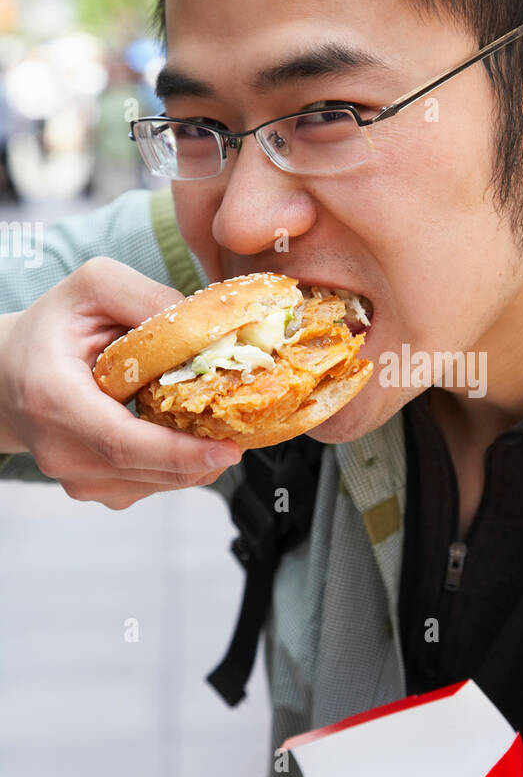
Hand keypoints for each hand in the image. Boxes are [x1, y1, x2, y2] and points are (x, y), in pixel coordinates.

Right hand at [0, 256, 241, 506]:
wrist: (8, 374)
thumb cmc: (52, 329)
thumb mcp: (92, 288)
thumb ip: (144, 297)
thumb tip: (204, 325)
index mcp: (53, 398)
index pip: (121, 442)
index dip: (178, 452)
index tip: (227, 449)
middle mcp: (61, 449)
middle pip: (147, 469)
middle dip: (204, 456)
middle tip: (244, 430)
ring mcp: (75, 477)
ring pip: (156, 483)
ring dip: (197, 462)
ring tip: (221, 427)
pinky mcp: (94, 488)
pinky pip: (150, 485)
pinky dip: (180, 465)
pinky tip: (189, 436)